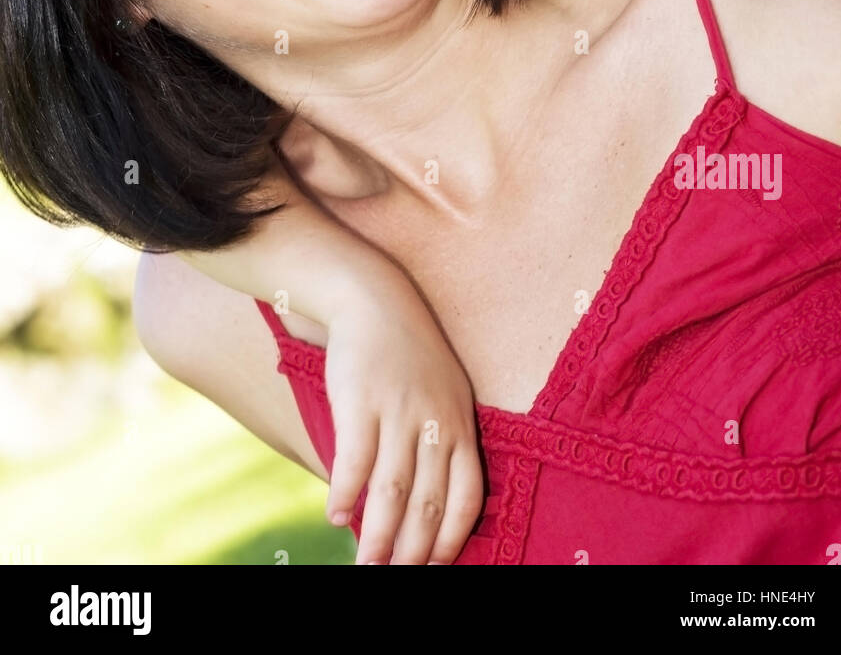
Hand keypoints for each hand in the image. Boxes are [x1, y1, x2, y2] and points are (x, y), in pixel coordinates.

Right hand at [323, 284, 484, 564]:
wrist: (375, 300)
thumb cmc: (409, 355)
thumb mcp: (444, 393)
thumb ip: (443, 441)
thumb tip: (429, 502)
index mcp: (461, 424)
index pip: (467, 497)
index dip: (451, 538)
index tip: (436, 566)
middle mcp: (435, 423)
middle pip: (428, 503)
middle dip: (412, 552)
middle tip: (396, 577)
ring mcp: (399, 412)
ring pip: (392, 492)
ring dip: (378, 537)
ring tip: (367, 566)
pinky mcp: (362, 402)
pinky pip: (355, 460)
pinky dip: (345, 493)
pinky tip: (336, 516)